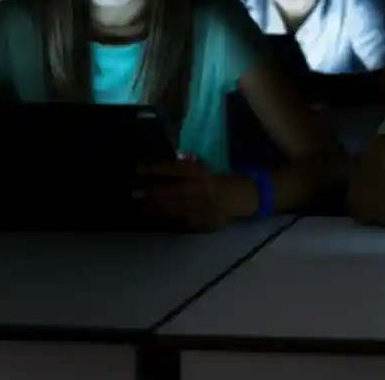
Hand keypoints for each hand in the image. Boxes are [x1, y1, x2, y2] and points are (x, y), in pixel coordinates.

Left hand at [136, 158, 255, 231]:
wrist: (251, 197)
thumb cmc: (229, 179)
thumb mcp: (212, 168)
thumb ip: (193, 167)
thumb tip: (173, 162)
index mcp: (204, 174)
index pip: (175, 170)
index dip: (155, 169)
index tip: (138, 169)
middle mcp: (201, 191)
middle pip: (170, 192)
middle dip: (150, 192)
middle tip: (134, 193)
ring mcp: (202, 208)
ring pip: (174, 208)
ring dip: (156, 208)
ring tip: (140, 207)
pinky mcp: (204, 221)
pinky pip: (183, 220)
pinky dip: (170, 218)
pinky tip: (158, 217)